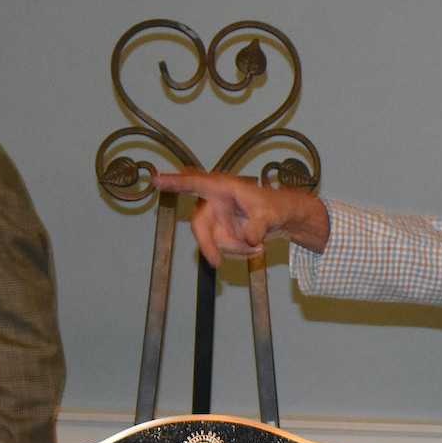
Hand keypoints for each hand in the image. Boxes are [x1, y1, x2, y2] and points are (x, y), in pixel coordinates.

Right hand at [154, 170, 330, 266]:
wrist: (285, 220)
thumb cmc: (277, 207)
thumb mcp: (271, 215)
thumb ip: (259, 225)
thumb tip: (248, 237)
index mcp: (224, 188)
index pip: (196, 183)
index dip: (175, 183)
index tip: (156, 180)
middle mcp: (216, 202)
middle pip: (199, 224)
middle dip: (207, 244)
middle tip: (215, 262)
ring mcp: (218, 218)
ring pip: (214, 240)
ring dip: (236, 249)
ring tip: (258, 247)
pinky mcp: (223, 232)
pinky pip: (224, 248)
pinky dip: (240, 252)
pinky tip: (256, 248)